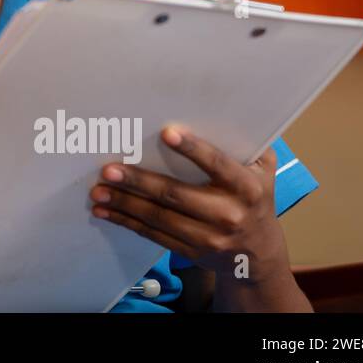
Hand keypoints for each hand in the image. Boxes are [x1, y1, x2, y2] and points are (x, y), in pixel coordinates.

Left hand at [89, 126, 290, 283]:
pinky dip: (127, 222)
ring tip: (98, 190)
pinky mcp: (192, 252)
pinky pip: (154, 235)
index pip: (217, 164)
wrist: (259, 254)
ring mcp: (209, 237)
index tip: (167, 133)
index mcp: (246, 187)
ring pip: (159, 218)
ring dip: (124, 203)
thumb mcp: (263, 170)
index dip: (192, 149)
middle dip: (139, 182)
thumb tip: (224, 109)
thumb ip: (246, 143)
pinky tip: (105, 211)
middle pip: (176, 195)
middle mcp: (228, 214)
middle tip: (109, 169)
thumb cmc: (255, 197)